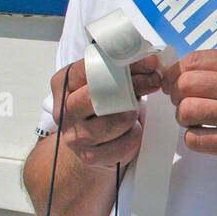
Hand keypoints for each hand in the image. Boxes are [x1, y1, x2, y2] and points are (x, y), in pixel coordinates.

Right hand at [50, 54, 163, 171]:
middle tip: (153, 81)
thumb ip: (120, 67)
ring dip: (133, 113)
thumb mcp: (102, 81)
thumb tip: (149, 58)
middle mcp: (65, 110)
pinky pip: (125, 143)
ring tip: (134, 110)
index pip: (91, 68)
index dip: (125, 64)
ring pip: (116, 120)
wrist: (87, 143)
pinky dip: (135, 135)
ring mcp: (75, 137)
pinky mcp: (90, 157)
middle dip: (134, 85)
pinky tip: (131, 130)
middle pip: (102, 95)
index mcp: (63, 84)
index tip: (149, 62)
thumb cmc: (99, 106)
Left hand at [161, 49, 216, 178]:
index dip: (177, 73)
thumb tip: (185, 71)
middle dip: (176, 95)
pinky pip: (195, 139)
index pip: (194, 60)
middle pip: (185, 84)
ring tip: (196, 121)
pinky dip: (193, 138)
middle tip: (184, 103)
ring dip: (183, 118)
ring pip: (186, 111)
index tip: (177, 83)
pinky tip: (207, 136)